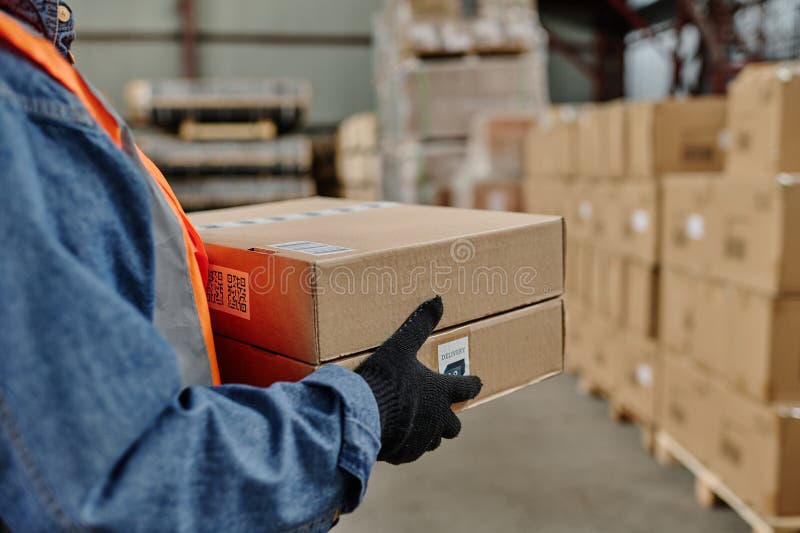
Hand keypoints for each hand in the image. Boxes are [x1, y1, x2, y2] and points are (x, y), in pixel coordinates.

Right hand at [355, 295, 481, 464]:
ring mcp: (421, 440)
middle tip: (439, 409)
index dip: (472, 384)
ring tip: (413, 422)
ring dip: (428, 432)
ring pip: (433, 441)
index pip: (467, 388)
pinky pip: (410, 452)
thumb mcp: (400, 346)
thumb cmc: (384, 378)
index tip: (476, 382)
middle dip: (449, 418)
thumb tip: (438, 300)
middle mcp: (437, 419)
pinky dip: (406, 444)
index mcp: (440, 392)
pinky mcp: (404, 454)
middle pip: (454, 426)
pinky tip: (393, 435)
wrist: (361, 415)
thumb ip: (419, 324)